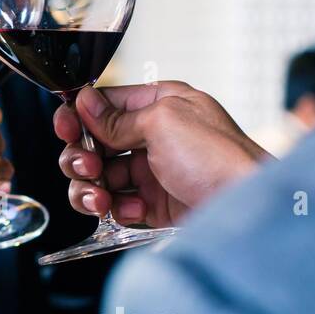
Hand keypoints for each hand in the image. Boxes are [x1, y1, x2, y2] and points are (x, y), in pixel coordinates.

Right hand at [55, 82, 270, 227]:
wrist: (247, 210)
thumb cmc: (219, 159)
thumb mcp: (164, 121)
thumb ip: (119, 116)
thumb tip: (84, 103)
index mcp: (160, 105)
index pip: (105, 105)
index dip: (80, 117)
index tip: (66, 129)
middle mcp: (156, 136)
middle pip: (96, 144)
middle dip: (82, 157)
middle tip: (88, 168)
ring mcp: (154, 172)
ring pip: (101, 178)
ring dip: (91, 188)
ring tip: (99, 199)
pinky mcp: (156, 205)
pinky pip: (119, 205)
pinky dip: (117, 209)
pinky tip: (130, 210)